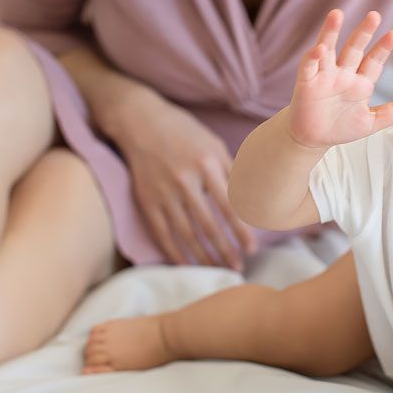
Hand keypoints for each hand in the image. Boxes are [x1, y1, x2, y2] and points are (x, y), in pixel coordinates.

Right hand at [114, 96, 256, 270]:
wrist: (140, 122)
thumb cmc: (184, 132)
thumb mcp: (213, 144)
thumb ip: (231, 171)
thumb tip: (252, 198)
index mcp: (207, 164)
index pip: (229, 205)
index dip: (241, 231)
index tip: (252, 249)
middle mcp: (185, 180)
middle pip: (208, 225)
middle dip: (224, 250)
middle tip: (237, 267)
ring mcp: (163, 192)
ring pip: (185, 234)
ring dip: (202, 257)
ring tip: (216, 270)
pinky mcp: (146, 201)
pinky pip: (162, 234)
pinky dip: (174, 253)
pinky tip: (186, 265)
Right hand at [287, 9, 392, 149]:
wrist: (312, 139)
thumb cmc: (340, 128)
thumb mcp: (369, 123)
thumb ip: (390, 114)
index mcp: (359, 82)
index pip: (374, 61)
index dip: (383, 48)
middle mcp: (342, 74)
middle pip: (354, 48)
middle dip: (364, 32)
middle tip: (374, 15)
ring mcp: (324, 75)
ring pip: (328, 48)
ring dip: (331, 32)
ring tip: (337, 14)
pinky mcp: (306, 82)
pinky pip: (308, 66)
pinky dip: (312, 56)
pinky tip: (319, 48)